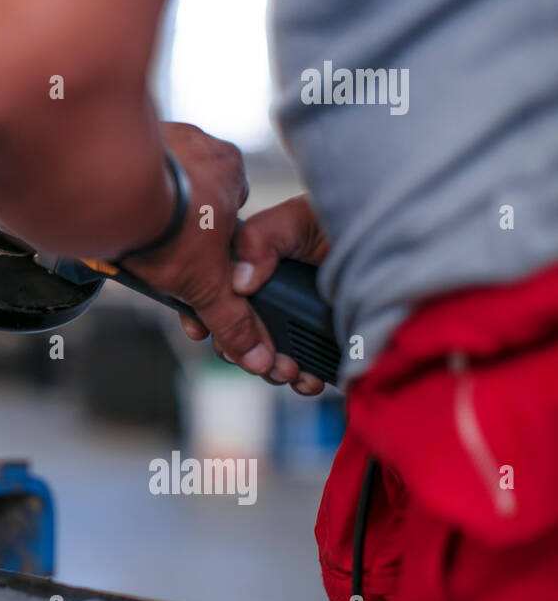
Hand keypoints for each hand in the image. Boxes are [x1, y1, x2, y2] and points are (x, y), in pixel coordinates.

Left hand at [122, 122, 278, 376]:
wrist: (105, 192)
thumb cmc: (161, 227)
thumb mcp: (204, 283)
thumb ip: (231, 317)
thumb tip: (256, 352)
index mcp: (229, 167)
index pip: (230, 207)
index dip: (211, 238)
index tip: (191, 255)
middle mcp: (196, 141)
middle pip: (191, 192)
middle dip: (174, 223)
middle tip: (155, 249)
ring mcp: (156, 132)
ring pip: (154, 175)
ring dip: (142, 202)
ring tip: (126, 233)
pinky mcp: (115, 133)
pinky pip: (118, 160)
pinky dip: (112, 184)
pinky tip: (104, 210)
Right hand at [178, 193, 330, 395]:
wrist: (394, 241)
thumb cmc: (340, 222)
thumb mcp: (296, 220)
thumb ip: (260, 241)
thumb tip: (239, 282)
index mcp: (249, 266)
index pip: (215, 298)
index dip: (205, 318)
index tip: (205, 334)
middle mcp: (267, 296)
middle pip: (236, 334)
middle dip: (242, 352)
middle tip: (262, 360)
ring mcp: (293, 321)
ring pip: (266, 358)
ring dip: (271, 370)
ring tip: (288, 370)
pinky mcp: (321, 341)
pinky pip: (303, 370)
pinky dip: (302, 380)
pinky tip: (310, 377)